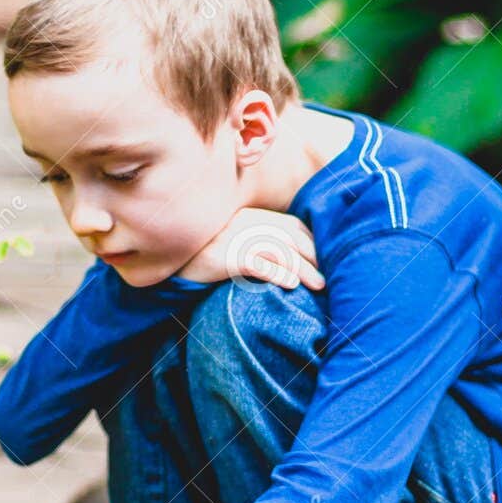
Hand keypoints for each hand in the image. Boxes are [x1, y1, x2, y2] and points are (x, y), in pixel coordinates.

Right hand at [176, 206, 323, 291]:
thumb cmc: (206, 255)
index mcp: (253, 217)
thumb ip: (258, 241)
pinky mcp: (228, 256)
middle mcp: (248, 224)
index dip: (313, 242)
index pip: (292, 226)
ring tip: (319, 285)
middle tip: (329, 277)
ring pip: (280, 252)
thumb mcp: (234, 241)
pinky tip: (291, 285)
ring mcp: (238, 238)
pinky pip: (259, 264)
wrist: (172, 261)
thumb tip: (288, 259)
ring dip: (303, 269)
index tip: (327, 260)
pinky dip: (278, 273)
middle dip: (314, 257)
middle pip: (291, 238)